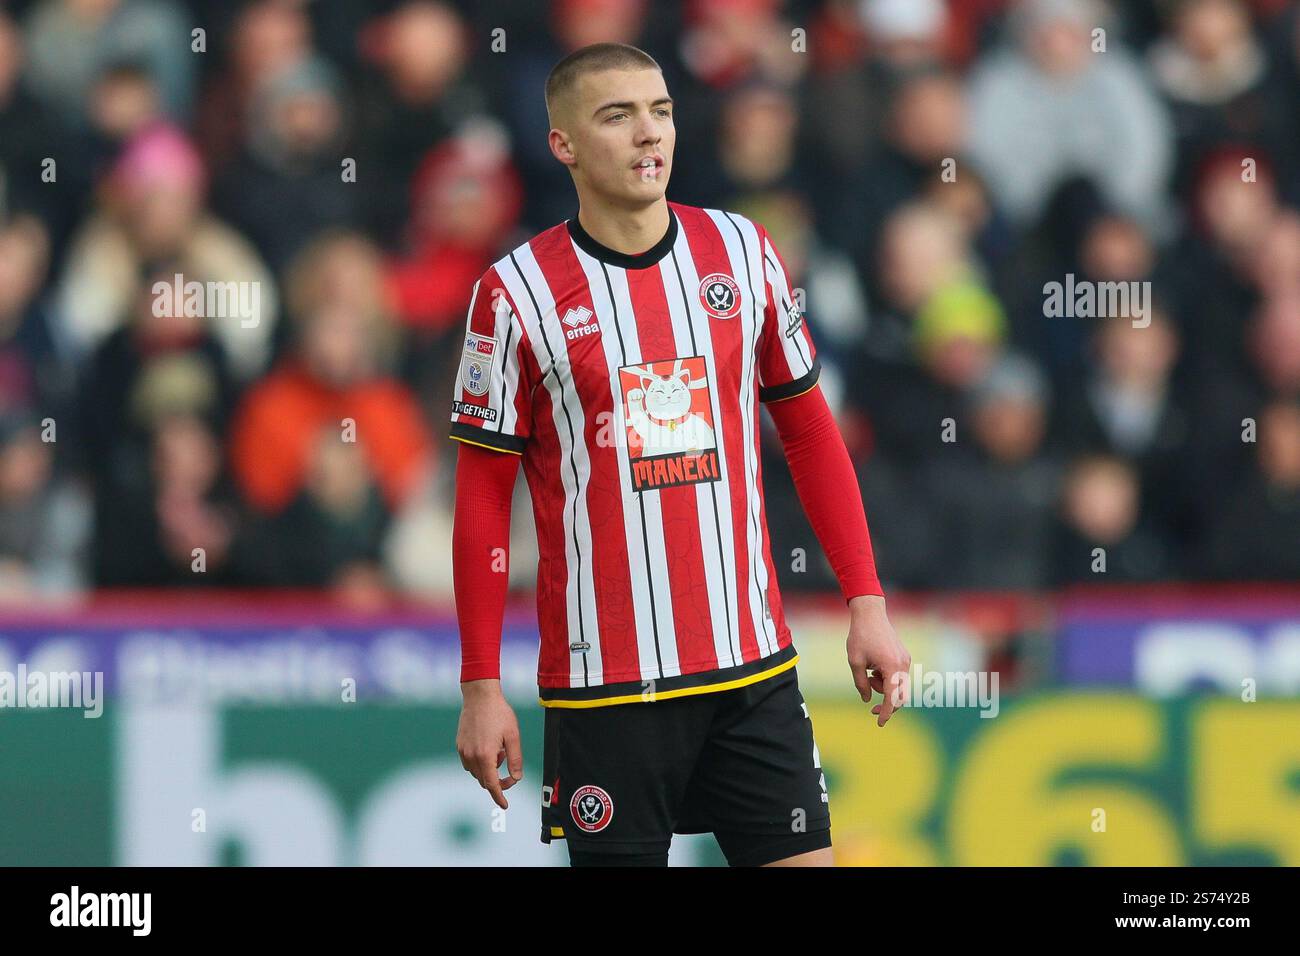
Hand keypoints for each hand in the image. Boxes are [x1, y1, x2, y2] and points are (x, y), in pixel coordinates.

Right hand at [456, 679, 522, 808]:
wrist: (480, 696)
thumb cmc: (499, 714)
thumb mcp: (513, 736)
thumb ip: (515, 759)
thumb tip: (516, 778)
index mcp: (486, 755)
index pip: (492, 784)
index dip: (499, 796)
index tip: (504, 805)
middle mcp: (471, 756)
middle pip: (484, 780)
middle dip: (497, 779)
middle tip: (509, 767)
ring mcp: (463, 750)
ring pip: (476, 772)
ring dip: (489, 769)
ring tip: (499, 750)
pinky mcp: (459, 745)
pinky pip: (469, 762)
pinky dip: (480, 762)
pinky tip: (489, 746)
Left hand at [845, 594, 910, 726]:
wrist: (870, 614)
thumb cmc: (860, 636)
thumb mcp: (855, 662)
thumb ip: (861, 684)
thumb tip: (867, 700)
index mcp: (892, 667)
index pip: (892, 697)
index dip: (886, 712)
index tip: (880, 723)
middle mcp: (903, 665)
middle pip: (900, 696)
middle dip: (887, 704)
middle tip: (871, 708)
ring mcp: (905, 660)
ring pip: (898, 686)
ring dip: (884, 688)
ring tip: (868, 674)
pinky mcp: (903, 656)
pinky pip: (898, 676)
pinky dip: (887, 679)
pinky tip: (874, 668)